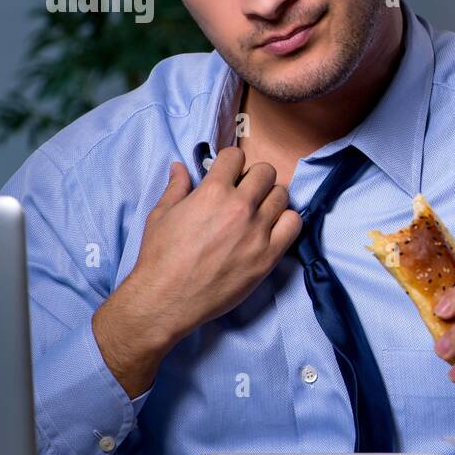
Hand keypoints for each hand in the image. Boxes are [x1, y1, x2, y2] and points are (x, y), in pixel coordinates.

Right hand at [93, 148, 301, 395]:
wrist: (167, 298)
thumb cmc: (160, 256)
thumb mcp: (160, 215)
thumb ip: (176, 187)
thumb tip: (179, 166)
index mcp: (213, 191)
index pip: (236, 155)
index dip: (231, 162)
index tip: (228, 174)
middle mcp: (240, 206)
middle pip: (266, 171)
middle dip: (254, 177)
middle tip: (245, 192)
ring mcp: (258, 230)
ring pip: (282, 195)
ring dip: (271, 198)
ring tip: (259, 211)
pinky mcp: (269, 255)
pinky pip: (294, 224)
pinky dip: (286, 221)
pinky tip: (272, 228)